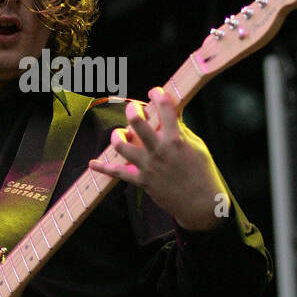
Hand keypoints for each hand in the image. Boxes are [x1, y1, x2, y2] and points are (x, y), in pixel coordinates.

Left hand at [88, 87, 228, 230]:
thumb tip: (173, 113)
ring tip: (121, 132)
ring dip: (117, 135)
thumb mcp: (198, 146)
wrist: (200, 204)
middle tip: (134, 108)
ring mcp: (148, 165)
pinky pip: (117, 173)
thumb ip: (182, 130)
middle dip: (133, 109)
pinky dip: (103, 167)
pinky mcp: (141, 180)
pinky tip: (93, 163)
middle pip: (137, 122)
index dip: (158, 95)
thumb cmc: (202, 173)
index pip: (165, 109)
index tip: (155, 92)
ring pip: (121, 145)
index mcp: (176, 139)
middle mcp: (159, 150)